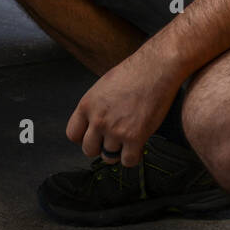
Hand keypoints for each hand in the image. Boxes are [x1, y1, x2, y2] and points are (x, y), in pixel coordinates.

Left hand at [66, 52, 183, 166]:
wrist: (156, 68)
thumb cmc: (134, 72)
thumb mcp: (104, 86)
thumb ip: (96, 106)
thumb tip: (94, 120)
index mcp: (87, 105)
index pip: (73, 134)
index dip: (83, 138)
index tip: (93, 137)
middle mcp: (98, 119)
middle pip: (88, 149)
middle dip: (100, 147)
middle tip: (112, 141)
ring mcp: (115, 130)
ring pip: (108, 157)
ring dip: (118, 152)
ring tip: (127, 142)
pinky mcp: (135, 137)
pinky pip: (127, 161)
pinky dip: (133, 157)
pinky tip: (138, 147)